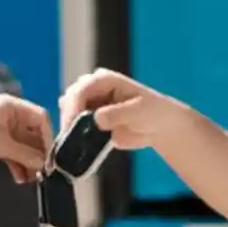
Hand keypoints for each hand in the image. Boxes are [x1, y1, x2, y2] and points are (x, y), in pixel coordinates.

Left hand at [0, 94, 52, 181]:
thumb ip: (24, 153)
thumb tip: (43, 162)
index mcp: (10, 106)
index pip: (40, 118)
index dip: (47, 137)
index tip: (49, 156)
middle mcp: (8, 115)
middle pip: (32, 133)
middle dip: (37, 153)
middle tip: (42, 171)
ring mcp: (1, 128)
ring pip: (23, 145)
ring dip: (27, 161)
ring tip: (31, 178)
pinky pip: (12, 152)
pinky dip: (16, 163)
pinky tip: (20, 177)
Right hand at [58, 68, 188, 149]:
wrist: (159, 126)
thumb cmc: (152, 112)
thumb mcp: (139, 111)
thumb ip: (118, 113)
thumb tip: (97, 118)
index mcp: (104, 79)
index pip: (81, 89)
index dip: (74, 105)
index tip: (72, 123)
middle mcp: (92, 90)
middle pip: (70, 100)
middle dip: (68, 117)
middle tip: (71, 136)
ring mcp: (88, 106)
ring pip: (69, 115)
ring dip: (69, 128)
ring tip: (74, 142)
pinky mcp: (88, 123)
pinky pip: (75, 130)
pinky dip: (74, 138)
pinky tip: (77, 147)